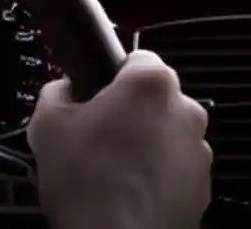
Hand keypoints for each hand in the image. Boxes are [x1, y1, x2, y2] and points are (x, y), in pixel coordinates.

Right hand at [29, 50, 211, 228]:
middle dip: (132, 111)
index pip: (136, 58)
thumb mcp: (47, 125)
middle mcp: (187, 110)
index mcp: (151, 84)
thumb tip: (65, 90)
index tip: (95, 97)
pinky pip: (177, 168)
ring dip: (148, 143)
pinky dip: (159, 175)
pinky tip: (131, 193)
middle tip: (99, 136)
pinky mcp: (203, 187)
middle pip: (156, 97)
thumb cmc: (84, 180)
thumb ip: (57, 92)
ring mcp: (200, 151)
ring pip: (169, 134)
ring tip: (113, 171)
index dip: (112, 76)